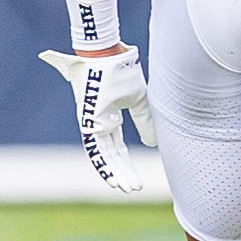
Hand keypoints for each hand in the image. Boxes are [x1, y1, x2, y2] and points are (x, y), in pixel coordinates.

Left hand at [38, 45, 157, 192]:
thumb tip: (152, 143)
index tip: (134, 181)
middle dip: (122, 172)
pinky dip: (105, 163)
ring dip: (115, 172)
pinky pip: (95, 146)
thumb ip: (145, 120)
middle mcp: (97, 123)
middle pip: (110, 154)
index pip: (116, 148)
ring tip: (126, 188)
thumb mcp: (139, 99)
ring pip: (102, 154)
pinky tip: (112, 177)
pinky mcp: (87, 119)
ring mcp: (90, 122)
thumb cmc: (120, 70)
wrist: (105, 52)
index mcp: (108, 118)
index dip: (124, 164)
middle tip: (133, 189)